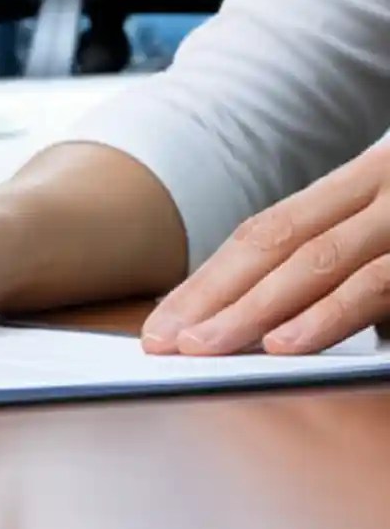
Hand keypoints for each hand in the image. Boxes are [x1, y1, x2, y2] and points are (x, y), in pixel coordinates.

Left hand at [141, 145, 389, 354]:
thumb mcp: (389, 231)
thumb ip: (340, 262)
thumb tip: (252, 315)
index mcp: (363, 182)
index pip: (269, 230)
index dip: (211, 278)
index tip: (162, 321)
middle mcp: (381, 191)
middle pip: (277, 240)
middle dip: (213, 294)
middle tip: (162, 342)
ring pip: (316, 260)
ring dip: (254, 308)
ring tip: (204, 346)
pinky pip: (375, 284)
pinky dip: (327, 315)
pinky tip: (284, 343)